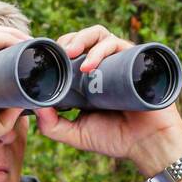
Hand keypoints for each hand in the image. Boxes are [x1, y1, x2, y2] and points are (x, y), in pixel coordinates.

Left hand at [31, 25, 181, 174]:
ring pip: (102, 36)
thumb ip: (51, 126)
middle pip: (86, 38)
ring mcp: (122, 62)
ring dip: (84, 40)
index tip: (46, 58)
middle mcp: (106, 66)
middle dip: (70, 39)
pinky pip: (122, 44)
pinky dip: (104, 49)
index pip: (73, 51)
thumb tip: (34, 106)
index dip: (59, 49)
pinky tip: (91, 65)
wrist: (148, 145)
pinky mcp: (138, 62)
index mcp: (90, 78)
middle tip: (60, 53)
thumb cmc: (115, 139)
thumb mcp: (75, 135)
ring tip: (74, 56)